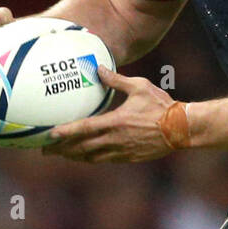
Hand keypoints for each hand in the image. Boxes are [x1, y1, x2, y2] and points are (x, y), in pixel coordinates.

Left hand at [43, 67, 185, 162]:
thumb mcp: (139, 87)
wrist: (182, 128)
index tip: (49, 135)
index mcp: (115, 122)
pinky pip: (106, 160)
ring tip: (62, 155)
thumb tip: (99, 68)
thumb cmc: (161, 105)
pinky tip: (86, 156)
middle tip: (46, 150)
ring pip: (92, 158)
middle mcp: (115, 140)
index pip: (84, 129)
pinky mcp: (130, 158)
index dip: (65, 133)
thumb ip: (116, 80)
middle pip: (82, 148)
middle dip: (62, 150)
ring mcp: (122, 151)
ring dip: (75, 157)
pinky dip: (92, 159)